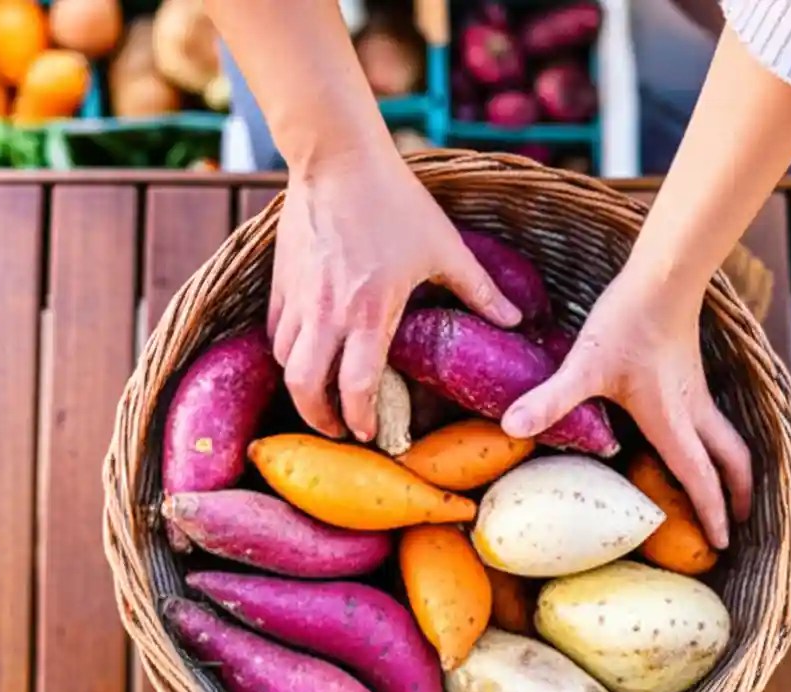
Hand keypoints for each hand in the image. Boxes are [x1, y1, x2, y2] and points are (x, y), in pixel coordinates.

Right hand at [269, 148, 521, 440]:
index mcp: (369, 313)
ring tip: (320, 393)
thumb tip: (516, 320)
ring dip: (301, 385)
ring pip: (284, 361)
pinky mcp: (281, 280)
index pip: (355, 387)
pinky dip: (286, 349)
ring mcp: (298, 298)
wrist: (338, 159)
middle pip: (304, 388)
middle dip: (319, 418)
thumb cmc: (395, 202)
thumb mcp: (445, 247)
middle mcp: (327, 314)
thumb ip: (480, 290)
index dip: (360, 419)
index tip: (370, 433)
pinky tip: (303, 351)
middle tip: (338, 428)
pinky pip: (275, 329)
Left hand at [500, 274, 751, 547]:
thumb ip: (550, 399)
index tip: (720, 545)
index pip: (700, 477)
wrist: (661, 277)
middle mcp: (693, 410)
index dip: (711, 513)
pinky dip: (715, 440)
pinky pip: (713, 417)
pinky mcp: (690, 371)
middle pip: (731, 460)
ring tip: (726, 487)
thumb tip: (510, 427)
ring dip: (731, 466)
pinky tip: (691, 435)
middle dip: (736, 494)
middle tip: (735, 524)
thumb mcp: (583, 365)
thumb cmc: (627, 322)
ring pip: (727, 437)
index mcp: (672, 421)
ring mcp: (696, 390)